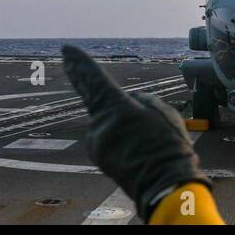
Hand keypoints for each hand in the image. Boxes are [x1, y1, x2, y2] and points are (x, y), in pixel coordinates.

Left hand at [61, 45, 208, 220]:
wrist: (164, 186)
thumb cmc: (168, 147)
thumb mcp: (163, 113)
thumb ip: (142, 101)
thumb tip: (129, 100)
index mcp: (117, 108)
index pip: (94, 79)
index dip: (80, 63)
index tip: (66, 49)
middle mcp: (100, 124)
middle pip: (90, 95)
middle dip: (78, 74)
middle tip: (65, 57)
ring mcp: (96, 142)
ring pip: (105, 121)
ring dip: (118, 122)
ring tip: (144, 137)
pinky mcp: (98, 155)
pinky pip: (106, 137)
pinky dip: (118, 136)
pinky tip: (137, 146)